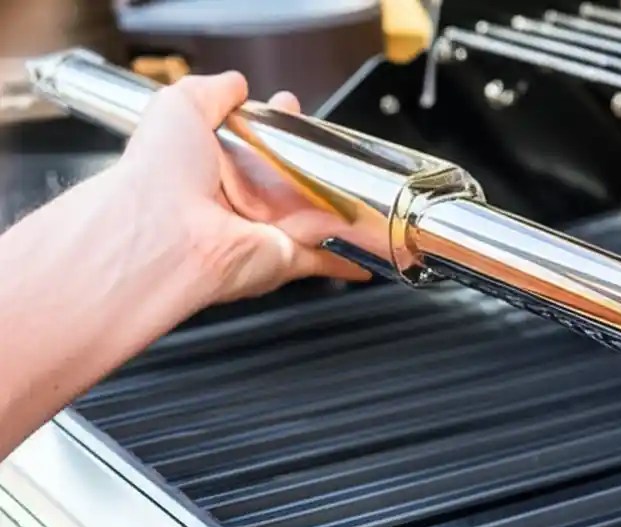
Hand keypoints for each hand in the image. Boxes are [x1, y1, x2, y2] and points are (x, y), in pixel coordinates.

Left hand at [113, 72, 369, 306]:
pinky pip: (324, 258)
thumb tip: (236, 82)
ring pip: (308, 214)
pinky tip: (367, 252)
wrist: (167, 235)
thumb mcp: (178, 107)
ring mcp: (262, 230)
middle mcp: (235, 200)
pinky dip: (347, 259)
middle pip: (283, 176)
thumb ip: (211, 90)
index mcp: (208, 165)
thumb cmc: (161, 173)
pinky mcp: (286, 258)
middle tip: (330, 141)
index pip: (250, 140)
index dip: (272, 122)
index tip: (289, 106)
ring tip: (363, 182)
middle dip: (307, 158)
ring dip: (333, 203)